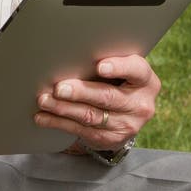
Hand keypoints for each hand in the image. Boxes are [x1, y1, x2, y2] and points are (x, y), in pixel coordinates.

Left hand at [34, 54, 159, 150]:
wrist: (128, 113)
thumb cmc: (118, 80)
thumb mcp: (122, 69)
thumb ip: (107, 60)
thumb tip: (70, 52)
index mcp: (145, 80)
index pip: (136, 70)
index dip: (119, 67)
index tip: (100, 66)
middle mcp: (140, 104)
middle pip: (107, 96)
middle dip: (80, 92)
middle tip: (58, 88)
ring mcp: (127, 125)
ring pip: (91, 116)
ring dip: (63, 108)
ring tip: (45, 100)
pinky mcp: (111, 139)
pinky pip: (82, 131)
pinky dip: (59, 123)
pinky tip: (44, 117)